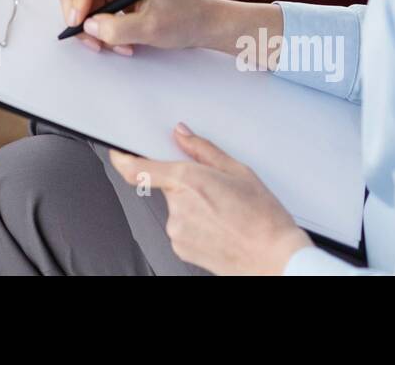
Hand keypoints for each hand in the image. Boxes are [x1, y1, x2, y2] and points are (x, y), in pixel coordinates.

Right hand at [56, 0, 286, 58]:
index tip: (80, 20)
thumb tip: (88, 25)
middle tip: (91, 38)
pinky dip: (99, 29)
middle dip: (78, 13)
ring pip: (80, 0)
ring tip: (112, 45)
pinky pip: (92, 10)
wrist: (202, 23)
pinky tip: (119, 42)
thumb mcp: (151, 28)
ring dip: (90, 26)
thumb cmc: (185, 18)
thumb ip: (116, 28)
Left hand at [108, 123, 312, 274]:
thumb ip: (203, 150)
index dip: (122, 159)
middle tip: (213, 190)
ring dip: (191, 206)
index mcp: (188, 181)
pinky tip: (218, 226)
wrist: (276, 258)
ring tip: (222, 212)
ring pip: (176, 208)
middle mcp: (177, 208)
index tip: (118, 153)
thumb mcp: (238, 171)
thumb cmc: (263, 218)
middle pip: (166, 187)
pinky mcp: (181, 249)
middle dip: (184, 185)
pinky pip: (181, 228)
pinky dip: (195, 224)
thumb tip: (182, 134)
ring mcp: (177, 231)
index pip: (137, 170)